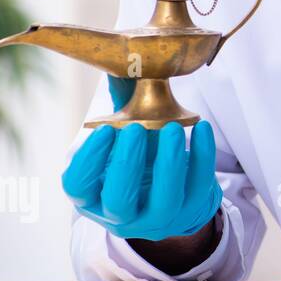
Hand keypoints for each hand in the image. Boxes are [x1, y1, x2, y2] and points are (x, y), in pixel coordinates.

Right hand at [61, 76, 221, 240]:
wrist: (170, 197)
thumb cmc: (135, 163)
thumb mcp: (117, 146)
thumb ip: (117, 112)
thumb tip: (121, 62)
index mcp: (92, 197)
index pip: (78, 186)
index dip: (89, 160)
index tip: (104, 128)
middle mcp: (120, 215)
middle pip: (119, 200)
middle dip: (127, 163)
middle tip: (135, 128)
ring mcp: (157, 218)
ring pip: (162, 202)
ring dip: (168, 163)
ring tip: (173, 128)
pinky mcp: (190, 210)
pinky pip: (198, 188)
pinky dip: (202, 157)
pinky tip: (202, 128)